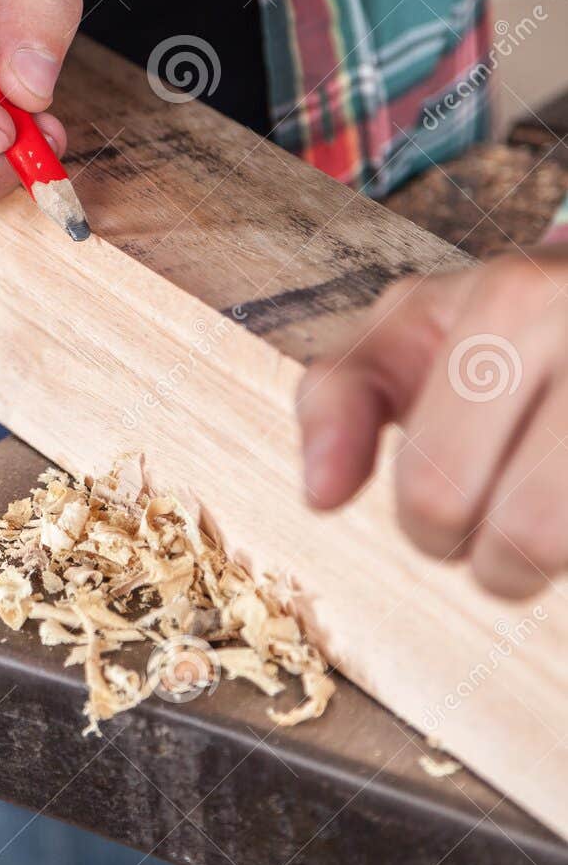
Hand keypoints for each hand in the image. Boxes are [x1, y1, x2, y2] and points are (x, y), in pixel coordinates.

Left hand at [296, 250, 567, 597]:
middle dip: (495, 556)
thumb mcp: (410, 326)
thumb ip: (340, 397)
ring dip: (553, 562)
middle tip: (507, 509)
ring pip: (566, 551)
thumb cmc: (511, 319)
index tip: (450, 494)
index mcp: (516, 302)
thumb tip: (321, 495)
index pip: (434, 493)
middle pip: (519, 540)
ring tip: (553, 507)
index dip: (429, 526)